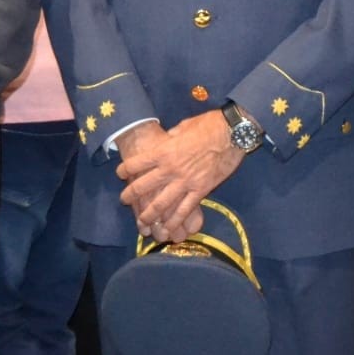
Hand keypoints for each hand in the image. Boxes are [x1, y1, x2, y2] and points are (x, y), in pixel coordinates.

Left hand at [117, 113, 244, 242]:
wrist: (233, 133)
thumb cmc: (208, 125)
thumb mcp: (182, 126)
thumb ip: (170, 138)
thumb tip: (165, 141)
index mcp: (164, 151)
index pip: (136, 164)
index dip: (124, 170)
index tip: (120, 173)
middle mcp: (170, 169)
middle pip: (144, 187)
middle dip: (131, 195)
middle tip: (125, 200)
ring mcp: (186, 182)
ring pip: (161, 204)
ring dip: (149, 215)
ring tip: (142, 222)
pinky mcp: (201, 190)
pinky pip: (185, 210)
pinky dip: (175, 221)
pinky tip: (168, 229)